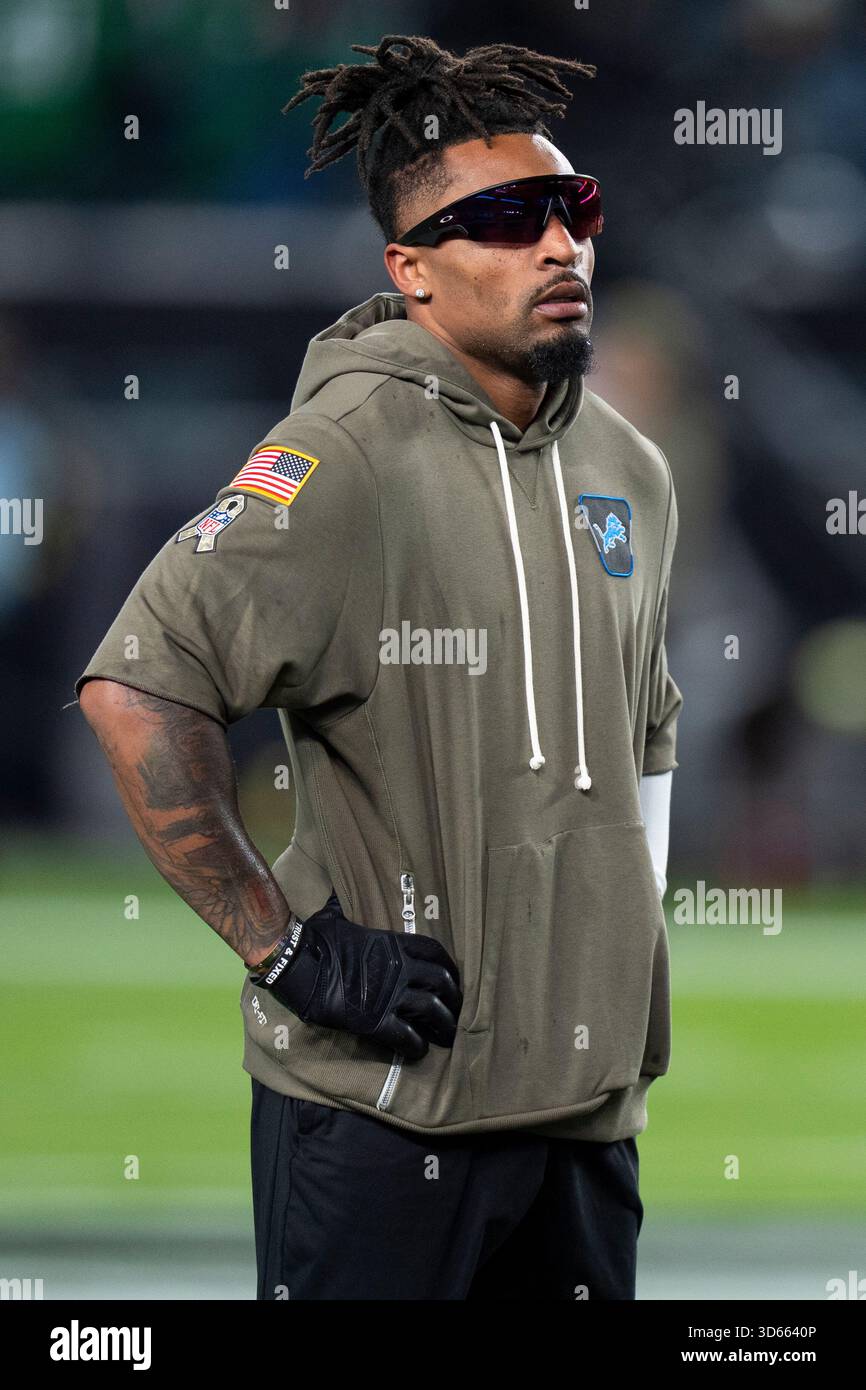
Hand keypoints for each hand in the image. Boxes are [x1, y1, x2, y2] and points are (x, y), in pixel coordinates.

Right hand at [251, 891, 461, 1060]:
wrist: (297, 966)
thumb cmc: (315, 940)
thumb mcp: (334, 915)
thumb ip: (343, 903)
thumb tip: (334, 888)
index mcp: (393, 943)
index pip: (435, 952)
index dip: (449, 967)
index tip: (452, 979)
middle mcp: (399, 968)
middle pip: (441, 982)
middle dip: (454, 999)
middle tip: (455, 1013)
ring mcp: (389, 995)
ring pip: (431, 1011)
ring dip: (443, 1026)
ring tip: (447, 1038)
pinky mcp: (375, 1021)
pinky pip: (407, 1036)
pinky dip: (416, 1046)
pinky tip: (418, 1050)